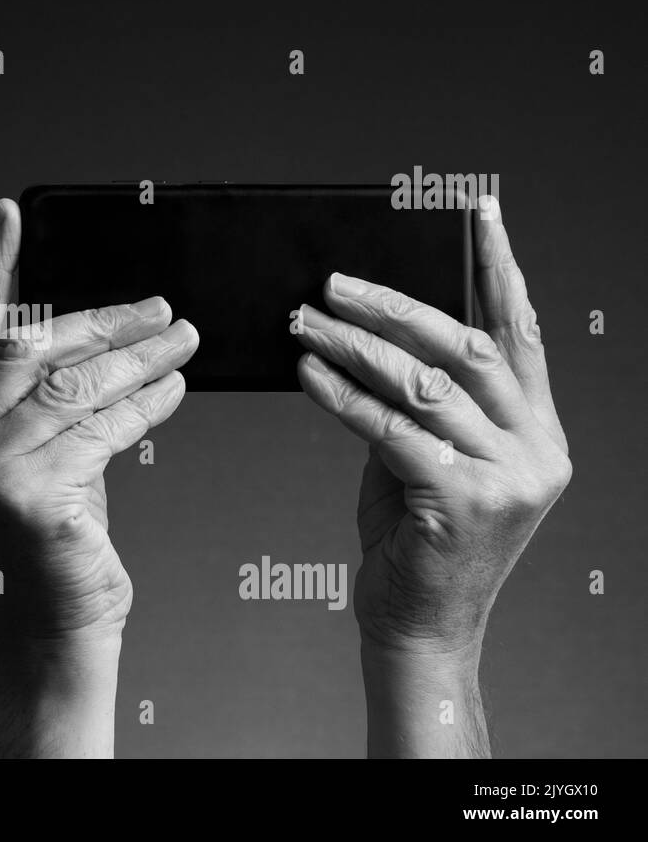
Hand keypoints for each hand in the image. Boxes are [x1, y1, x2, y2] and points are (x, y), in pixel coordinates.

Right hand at [0, 198, 197, 755]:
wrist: (50, 626)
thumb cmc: (48, 540)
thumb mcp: (34, 454)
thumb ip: (43, 395)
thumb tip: (94, 326)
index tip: (9, 215)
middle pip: (28, 349)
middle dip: (101, 320)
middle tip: (158, 307)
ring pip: (75, 386)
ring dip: (138, 357)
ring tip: (182, 340)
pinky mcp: (30, 496)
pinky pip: (103, 429)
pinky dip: (147, 403)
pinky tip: (173, 390)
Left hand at [295, 196, 570, 754]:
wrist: (419, 626)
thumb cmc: (417, 537)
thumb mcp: (430, 457)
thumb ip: (420, 401)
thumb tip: (372, 333)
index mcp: (538, 430)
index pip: (520, 332)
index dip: (500, 269)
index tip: (480, 214)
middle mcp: (537, 448)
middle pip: (466, 347)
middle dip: (394, 306)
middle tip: (333, 282)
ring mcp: (507, 478)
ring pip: (423, 384)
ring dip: (354, 346)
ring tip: (303, 322)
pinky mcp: (462, 502)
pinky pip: (389, 429)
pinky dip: (341, 396)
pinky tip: (308, 373)